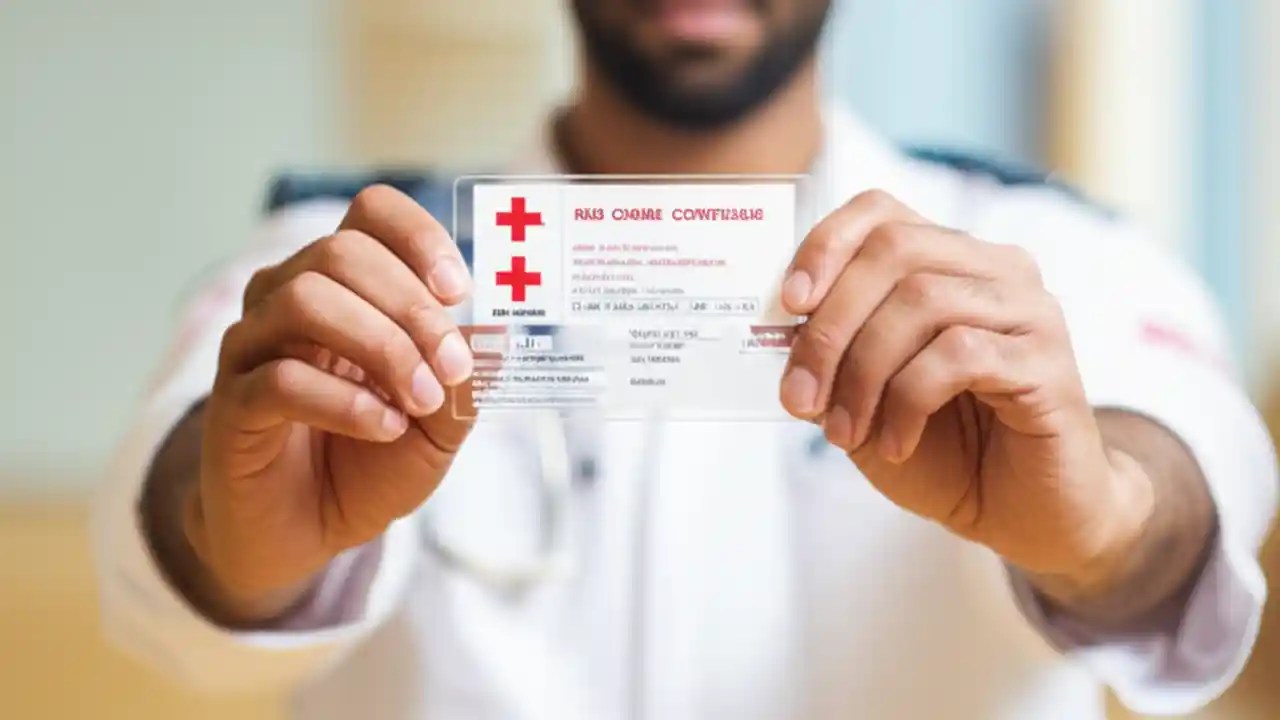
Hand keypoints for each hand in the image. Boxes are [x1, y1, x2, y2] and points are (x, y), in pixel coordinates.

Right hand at [190, 185, 475, 620]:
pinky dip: (345, 401)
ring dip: (380, 346)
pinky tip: (384, 427)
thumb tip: (497, 335)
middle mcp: (288, 299)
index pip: (370, 213)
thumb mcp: (440, 424)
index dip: (417, 236)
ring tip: (420, 399)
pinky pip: (279, 378)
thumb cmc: (371, 462)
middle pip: (340, 252)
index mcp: (345, 285)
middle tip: (453, 367)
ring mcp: (251, 348)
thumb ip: (466, 380)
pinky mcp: (230, 405)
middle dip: (411, 307)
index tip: (458, 291)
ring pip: (303, 300)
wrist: (308, 532)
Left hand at [779, 190, 1153, 586]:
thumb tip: (780, 331)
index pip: (881, 213)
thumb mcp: (865, 400)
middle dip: (831, 326)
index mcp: (948, 261)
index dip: (826, 245)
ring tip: (844, 433)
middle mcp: (995, 269)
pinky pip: (960, 354)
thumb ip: (831, 357)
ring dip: (863, 372)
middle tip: (800, 396)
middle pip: (894, 251)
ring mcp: (1029, 310)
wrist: (1022, 513)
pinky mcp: (1048, 361)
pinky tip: (894, 444)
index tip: (787, 303)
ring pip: (923, 300)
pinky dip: (909, 401)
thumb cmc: (944, 450)